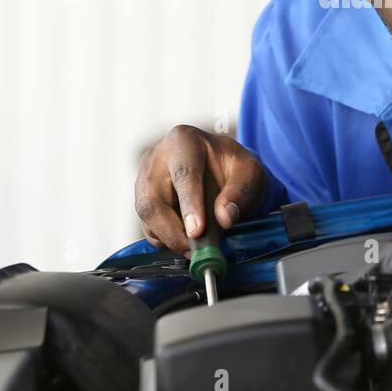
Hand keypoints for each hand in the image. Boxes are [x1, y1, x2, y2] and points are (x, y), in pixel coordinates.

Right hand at [133, 125, 265, 254]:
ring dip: (169, 237)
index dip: (189, 205)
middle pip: (154, 198)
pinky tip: (184, 242)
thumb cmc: (232, 167)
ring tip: (194, 248)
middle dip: (173, 230)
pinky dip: (164, 240)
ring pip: (146, 214)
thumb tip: (224, 219)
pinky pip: (146, 225)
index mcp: (184, 141)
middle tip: (195, 249)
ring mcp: (144, 178)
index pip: (183, 174)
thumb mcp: (249, 172)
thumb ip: (240, 192)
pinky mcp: (142, 199)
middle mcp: (157, 158)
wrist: (220, 168)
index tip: (197, 231)